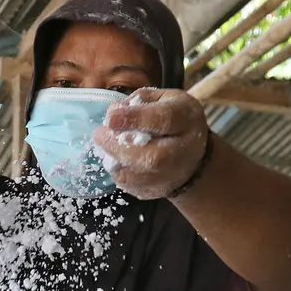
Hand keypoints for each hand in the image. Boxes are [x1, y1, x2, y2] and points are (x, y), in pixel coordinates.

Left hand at [93, 88, 208, 200]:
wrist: (190, 152)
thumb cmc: (172, 119)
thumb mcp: (162, 98)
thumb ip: (138, 100)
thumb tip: (113, 112)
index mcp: (187, 119)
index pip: (164, 119)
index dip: (135, 119)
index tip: (110, 119)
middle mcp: (185, 151)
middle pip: (152, 157)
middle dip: (118, 147)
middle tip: (99, 135)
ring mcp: (174, 176)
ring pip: (138, 176)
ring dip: (115, 161)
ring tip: (107, 146)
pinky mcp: (159, 191)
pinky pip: (132, 186)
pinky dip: (119, 172)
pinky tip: (118, 159)